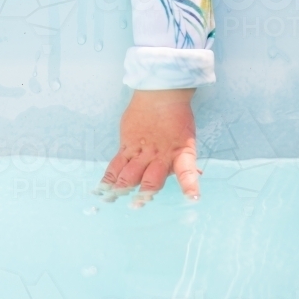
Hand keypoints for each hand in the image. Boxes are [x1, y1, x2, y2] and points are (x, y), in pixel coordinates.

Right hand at [99, 89, 198, 206]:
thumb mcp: (186, 140)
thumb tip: (197, 176)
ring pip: (129, 172)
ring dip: (122, 187)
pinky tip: (100, 189)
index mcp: (180, 153)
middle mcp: (160, 155)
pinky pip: (116, 163)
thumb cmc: (176, 116)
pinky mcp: (127, 144)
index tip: (193, 198)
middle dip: (145, 193)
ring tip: (113, 199)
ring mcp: (141, 150)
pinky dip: (108, 177)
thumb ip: (184, 160)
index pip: (187, 171)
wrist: (161, 93)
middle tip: (138, 205)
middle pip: (151, 179)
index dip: (190, 185)